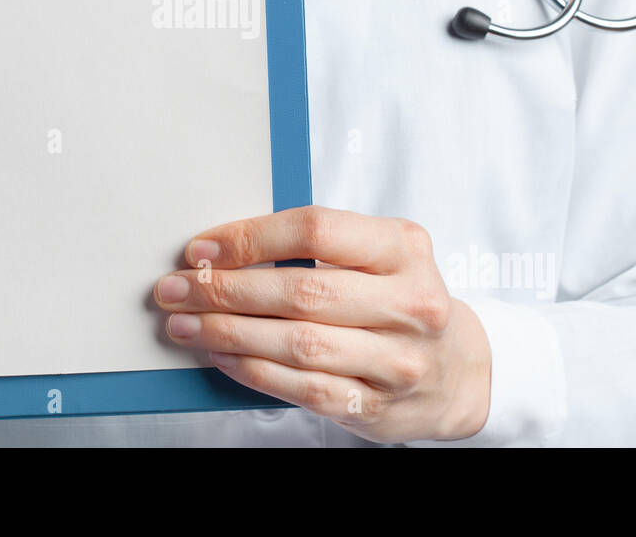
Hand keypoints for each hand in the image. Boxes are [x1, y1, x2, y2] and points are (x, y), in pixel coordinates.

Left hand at [153, 206, 490, 442]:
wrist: (459, 372)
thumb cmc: (400, 300)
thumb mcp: (380, 255)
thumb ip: (320, 246)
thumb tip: (224, 249)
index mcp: (404, 248)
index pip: (317, 229)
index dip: (251, 238)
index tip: (203, 248)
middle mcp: (408, 302)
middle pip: (301, 291)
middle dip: (226, 289)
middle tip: (176, 287)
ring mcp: (397, 360)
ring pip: (298, 343)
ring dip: (228, 332)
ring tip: (184, 323)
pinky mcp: (377, 406)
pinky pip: (302, 387)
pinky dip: (252, 369)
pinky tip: (220, 355)